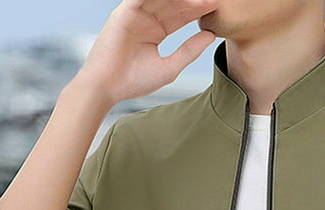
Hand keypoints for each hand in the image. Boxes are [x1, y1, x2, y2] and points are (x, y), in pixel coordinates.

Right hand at [74, 0, 218, 106]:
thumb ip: (189, 50)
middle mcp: (146, 19)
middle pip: (174, 2)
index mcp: (156, 31)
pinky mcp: (124, 11)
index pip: (181, 15)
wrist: (107, 87)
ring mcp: (135, 13)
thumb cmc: (134, 81)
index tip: (217, 7)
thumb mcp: (170, 66)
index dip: (199, 10)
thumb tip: (211, 35)